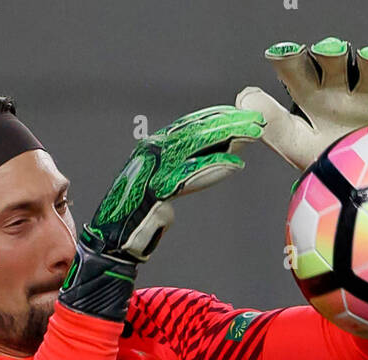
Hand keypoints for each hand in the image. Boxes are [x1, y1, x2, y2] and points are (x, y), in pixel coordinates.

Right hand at [58, 105, 264, 319]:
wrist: (113, 240)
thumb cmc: (137, 220)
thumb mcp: (161, 189)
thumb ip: (180, 175)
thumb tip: (201, 168)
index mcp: (154, 148)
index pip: (190, 126)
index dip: (217, 117)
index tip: (242, 112)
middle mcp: (152, 151)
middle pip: (196, 130)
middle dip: (227, 122)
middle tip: (254, 118)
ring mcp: (153, 168)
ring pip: (195, 146)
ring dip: (226, 138)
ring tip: (252, 134)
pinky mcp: (156, 189)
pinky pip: (190, 175)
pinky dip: (213, 169)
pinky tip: (236, 166)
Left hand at [236, 37, 367, 173]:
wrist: (358, 203)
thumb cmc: (325, 173)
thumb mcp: (292, 144)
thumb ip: (267, 121)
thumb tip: (245, 98)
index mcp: (310, 100)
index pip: (295, 67)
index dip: (289, 57)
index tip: (284, 57)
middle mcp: (338, 95)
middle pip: (333, 58)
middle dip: (330, 52)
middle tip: (328, 57)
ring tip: (367, 66)